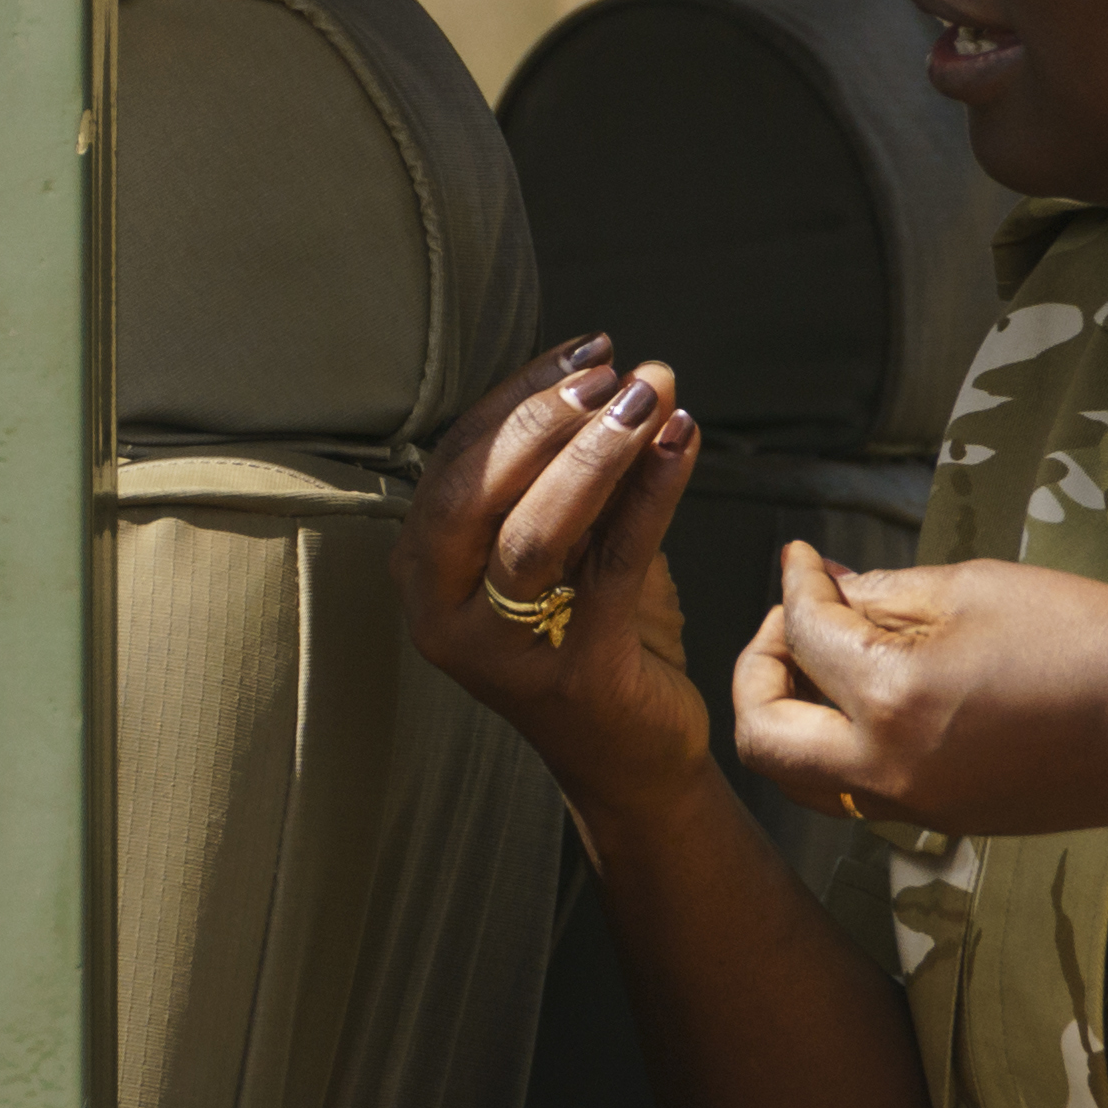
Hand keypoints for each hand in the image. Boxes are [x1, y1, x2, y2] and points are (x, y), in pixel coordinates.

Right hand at [399, 339, 712, 828]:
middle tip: (616, 372)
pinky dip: (651, 494)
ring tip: (653, 394)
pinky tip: (683, 444)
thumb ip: (574, 479)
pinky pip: (611, 566)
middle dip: (547, 417)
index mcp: (424, 574)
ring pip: (536, 531)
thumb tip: (620, 375)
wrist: (632, 757)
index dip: (519, 397)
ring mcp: (498, 652)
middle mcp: (441, 615)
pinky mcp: (570, 675)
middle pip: (476, 492)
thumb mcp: (569, 550)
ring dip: (597, 451)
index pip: (456, 462)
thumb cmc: (594, 637)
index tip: (585, 350)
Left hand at [729, 538, 1107, 836]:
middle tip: (794, 619)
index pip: (802, 637)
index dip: (793, 585)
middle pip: (761, 735)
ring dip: (792, 714)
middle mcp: (886, 773)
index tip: (800, 557)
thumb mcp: (976, 589)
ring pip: (800, 776)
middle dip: (759, 669)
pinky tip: (877, 686)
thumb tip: (823, 588)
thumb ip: (882, 594)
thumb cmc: (1094, 638)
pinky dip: (840, 740)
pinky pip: (856, 787)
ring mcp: (916, 809)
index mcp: (889, 703)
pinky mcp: (947, 821)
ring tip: (830, 653)